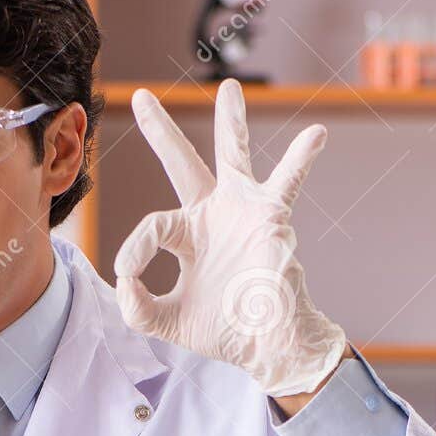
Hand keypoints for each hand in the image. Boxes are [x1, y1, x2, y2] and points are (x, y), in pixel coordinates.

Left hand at [113, 79, 347, 398]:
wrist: (265, 346)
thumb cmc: (222, 331)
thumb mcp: (164, 321)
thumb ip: (135, 305)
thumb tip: (122, 277)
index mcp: (187, 237)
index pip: (150, 226)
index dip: (133, 247)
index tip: (128, 270)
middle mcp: (213, 216)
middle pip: (182, 165)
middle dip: (161, 132)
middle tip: (139, 97)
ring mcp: (242, 212)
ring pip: (232, 156)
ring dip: (230, 122)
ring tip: (227, 89)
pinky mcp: (270, 217)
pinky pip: (287, 182)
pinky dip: (300, 158)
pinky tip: (314, 134)